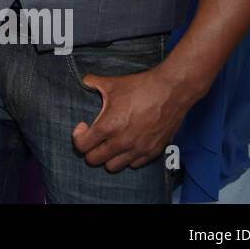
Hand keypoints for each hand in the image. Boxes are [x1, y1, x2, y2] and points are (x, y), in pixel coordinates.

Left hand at [71, 69, 187, 171]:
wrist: (171, 91)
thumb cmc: (140, 87)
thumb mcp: (112, 83)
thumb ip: (93, 83)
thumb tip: (84, 81)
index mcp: (108, 126)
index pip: (82, 146)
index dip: (78, 136)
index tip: (84, 127)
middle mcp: (122, 143)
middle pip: (94, 160)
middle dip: (90, 149)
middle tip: (95, 137)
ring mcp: (138, 150)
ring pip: (113, 167)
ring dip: (108, 157)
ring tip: (110, 143)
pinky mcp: (153, 152)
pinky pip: (134, 165)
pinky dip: (127, 158)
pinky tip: (128, 144)